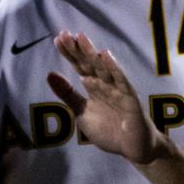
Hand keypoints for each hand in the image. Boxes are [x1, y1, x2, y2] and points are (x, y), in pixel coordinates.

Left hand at [47, 31, 169, 163]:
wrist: (133, 149)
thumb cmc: (110, 129)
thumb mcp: (81, 112)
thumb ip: (68, 94)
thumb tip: (50, 74)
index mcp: (94, 87)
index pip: (79, 66)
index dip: (70, 53)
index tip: (58, 39)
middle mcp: (105, 84)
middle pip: (89, 63)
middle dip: (78, 49)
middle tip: (65, 34)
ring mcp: (118, 90)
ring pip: (104, 68)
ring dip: (92, 53)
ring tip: (81, 38)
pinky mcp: (130, 98)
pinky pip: (121, 81)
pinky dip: (114, 68)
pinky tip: (106, 56)